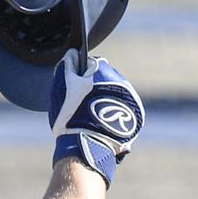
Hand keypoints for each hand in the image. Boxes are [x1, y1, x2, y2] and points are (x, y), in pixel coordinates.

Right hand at [48, 51, 144, 186]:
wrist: (90, 144)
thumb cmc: (71, 114)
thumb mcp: (62, 87)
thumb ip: (66, 66)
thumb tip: (72, 54)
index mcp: (101, 69)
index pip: (89, 63)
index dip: (79, 74)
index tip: (73, 87)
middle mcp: (119, 79)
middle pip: (103, 79)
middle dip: (92, 87)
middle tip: (80, 104)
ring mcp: (129, 97)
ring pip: (113, 94)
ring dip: (104, 100)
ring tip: (91, 116)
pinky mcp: (135, 114)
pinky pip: (122, 108)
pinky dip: (114, 113)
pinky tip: (102, 123)